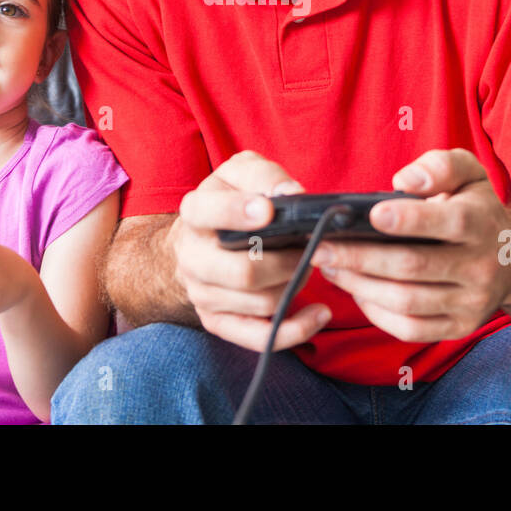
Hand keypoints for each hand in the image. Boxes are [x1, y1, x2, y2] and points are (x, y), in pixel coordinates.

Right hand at [170, 150, 332, 352]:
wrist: (199, 241)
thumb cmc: (230, 200)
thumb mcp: (241, 172)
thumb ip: (264, 176)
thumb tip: (292, 195)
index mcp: (194, 212)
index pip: (208, 213)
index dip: (238, 212)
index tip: (269, 210)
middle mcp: (191, 257)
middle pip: (243, 271)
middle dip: (288, 262)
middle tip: (310, 248)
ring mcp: (202, 294)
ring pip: (260, 302)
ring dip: (295, 286)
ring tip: (308, 266)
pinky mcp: (217, 322)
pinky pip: (260, 338)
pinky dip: (296, 329)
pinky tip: (319, 312)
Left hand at [310, 149, 510, 343]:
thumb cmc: (478, 209)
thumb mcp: (470, 174)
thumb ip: (442, 166)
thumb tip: (406, 180)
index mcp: (482, 225)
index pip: (448, 223)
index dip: (409, 220)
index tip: (371, 214)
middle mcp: (481, 267)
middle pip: (414, 266)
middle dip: (360, 257)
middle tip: (320, 247)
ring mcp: (471, 303)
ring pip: (407, 301)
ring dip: (360, 286)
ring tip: (330, 267)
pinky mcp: (459, 327)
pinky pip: (411, 329)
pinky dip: (376, 313)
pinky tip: (356, 291)